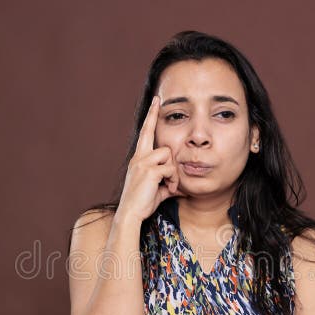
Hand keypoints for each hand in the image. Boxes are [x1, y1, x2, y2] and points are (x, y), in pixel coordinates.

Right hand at [117, 95, 187, 222]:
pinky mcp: (149, 170)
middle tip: (165, 160)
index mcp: (139, 158)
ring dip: (173, 174)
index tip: (157, 100)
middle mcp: (139, 157)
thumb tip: (183, 187)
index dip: (152, 116)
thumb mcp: (158, 189)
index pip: (146, 132)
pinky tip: (168, 190)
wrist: (131, 213)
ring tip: (168, 187)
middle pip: (162, 144)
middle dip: (165, 148)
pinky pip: (170, 169)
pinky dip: (172, 181)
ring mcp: (142, 162)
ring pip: (169, 156)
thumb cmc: (143, 203)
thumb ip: (169, 182)